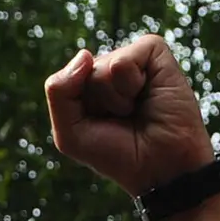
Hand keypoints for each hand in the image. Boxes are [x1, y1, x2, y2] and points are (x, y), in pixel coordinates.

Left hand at [44, 35, 213, 195]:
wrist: (161, 168)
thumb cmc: (118, 154)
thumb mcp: (71, 134)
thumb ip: (58, 92)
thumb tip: (85, 54)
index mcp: (89, 85)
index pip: (63, 82)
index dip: (78, 111)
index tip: (102, 128)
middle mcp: (110, 68)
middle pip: (82, 74)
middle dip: (99, 104)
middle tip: (124, 120)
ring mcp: (132, 58)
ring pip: (101, 67)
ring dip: (116, 98)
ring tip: (136, 110)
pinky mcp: (154, 52)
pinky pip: (123, 61)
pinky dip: (131, 84)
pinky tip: (147, 95)